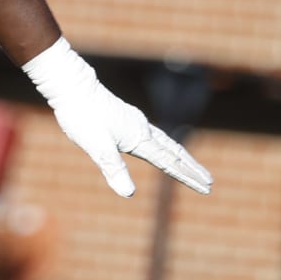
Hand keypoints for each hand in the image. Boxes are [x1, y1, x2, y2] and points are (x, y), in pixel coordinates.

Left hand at [23, 38, 212, 197]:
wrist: (71, 85)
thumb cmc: (82, 115)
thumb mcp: (95, 146)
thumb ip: (112, 168)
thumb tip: (128, 194)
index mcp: (139, 138)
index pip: (170, 162)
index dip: (188, 177)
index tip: (206, 188)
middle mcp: (142, 128)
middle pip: (174, 152)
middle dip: (191, 168)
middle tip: (209, 182)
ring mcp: (134, 121)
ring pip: (165, 142)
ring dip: (180, 156)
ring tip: (190, 165)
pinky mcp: (125, 117)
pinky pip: (153, 134)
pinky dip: (165, 144)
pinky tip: (156, 143)